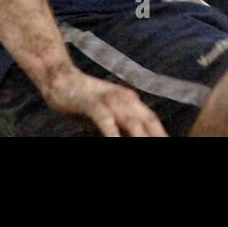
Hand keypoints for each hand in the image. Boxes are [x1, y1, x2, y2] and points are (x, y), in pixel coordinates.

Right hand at [42, 69, 166, 136]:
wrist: (60, 79)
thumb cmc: (83, 102)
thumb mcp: (107, 117)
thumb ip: (121, 127)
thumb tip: (133, 135)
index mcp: (130, 100)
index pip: (151, 120)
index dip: (161, 133)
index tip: (168, 142)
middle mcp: (125, 98)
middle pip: (147, 121)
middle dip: (157, 136)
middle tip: (166, 146)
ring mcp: (109, 99)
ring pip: (131, 122)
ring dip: (140, 138)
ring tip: (147, 148)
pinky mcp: (93, 103)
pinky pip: (106, 120)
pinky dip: (113, 134)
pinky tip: (115, 143)